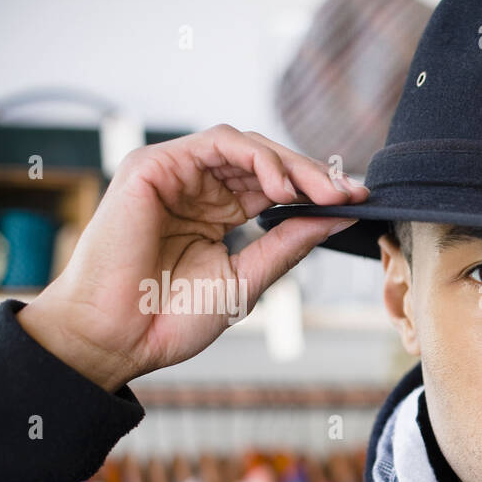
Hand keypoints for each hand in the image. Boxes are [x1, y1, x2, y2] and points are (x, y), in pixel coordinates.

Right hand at [16, 124, 367, 391]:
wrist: (121, 338)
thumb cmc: (172, 317)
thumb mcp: (249, 277)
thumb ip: (290, 243)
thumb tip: (339, 216)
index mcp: (218, 214)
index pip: (275, 187)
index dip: (318, 191)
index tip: (359, 202)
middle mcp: (198, 188)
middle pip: (266, 162)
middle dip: (313, 175)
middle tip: (349, 192)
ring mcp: (175, 174)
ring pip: (246, 146)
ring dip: (291, 164)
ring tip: (322, 192)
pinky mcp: (154, 165)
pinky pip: (217, 142)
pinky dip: (257, 158)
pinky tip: (282, 187)